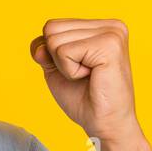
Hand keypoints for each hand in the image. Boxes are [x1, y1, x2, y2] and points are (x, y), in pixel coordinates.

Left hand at [29, 18, 141, 145]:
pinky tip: (91, 77)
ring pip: (55, 40)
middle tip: (83, 75)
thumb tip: (39, 46)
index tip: (78, 70)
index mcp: (102, 26)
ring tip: (88, 76)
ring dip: (65, 66)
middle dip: (58, 59)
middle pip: (51, 28)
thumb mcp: (56, 69)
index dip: (53, 53)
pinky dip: (70, 71)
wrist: (105, 125)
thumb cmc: (84, 99)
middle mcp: (111, 25)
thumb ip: (44, 50)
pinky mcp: (109, 45)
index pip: (53, 25)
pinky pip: (64, 52)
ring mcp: (112, 33)